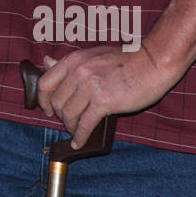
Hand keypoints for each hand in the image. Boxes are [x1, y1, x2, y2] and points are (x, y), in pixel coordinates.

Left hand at [35, 45, 179, 148]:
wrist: (152, 62)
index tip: (47, 109)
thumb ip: (69, 63)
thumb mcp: (92, 54)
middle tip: (68, 121)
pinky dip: (80, 136)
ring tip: (76, 130)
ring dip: (70, 126)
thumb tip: (46, 62)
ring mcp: (90, 86)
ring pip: (69, 114)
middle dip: (61, 115)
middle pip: (56, 102)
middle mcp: (78, 72)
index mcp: (73, 60)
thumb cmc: (126, 59)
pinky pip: (84, 124)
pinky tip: (80, 141)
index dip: (43, 100)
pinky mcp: (103, 101)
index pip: (45, 82)